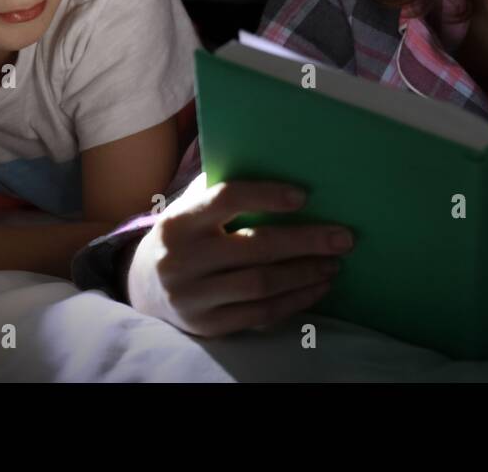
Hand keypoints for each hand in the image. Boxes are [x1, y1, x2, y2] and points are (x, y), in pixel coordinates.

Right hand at [127, 173, 354, 336]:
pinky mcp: (207, 325)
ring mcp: (193, 297)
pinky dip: (295, 301)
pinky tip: (318, 287)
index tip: (305, 196)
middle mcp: (182, 260)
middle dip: (306, 241)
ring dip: (306, 273)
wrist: (143, 287)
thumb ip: (223, 189)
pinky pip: (260, 315)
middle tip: (343, 237)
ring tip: (335, 262)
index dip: (267, 195)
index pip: (226, 199)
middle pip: (255, 248)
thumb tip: (284, 162)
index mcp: (179, 221)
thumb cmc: (185, 234)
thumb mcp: (191, 207)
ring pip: (262, 284)